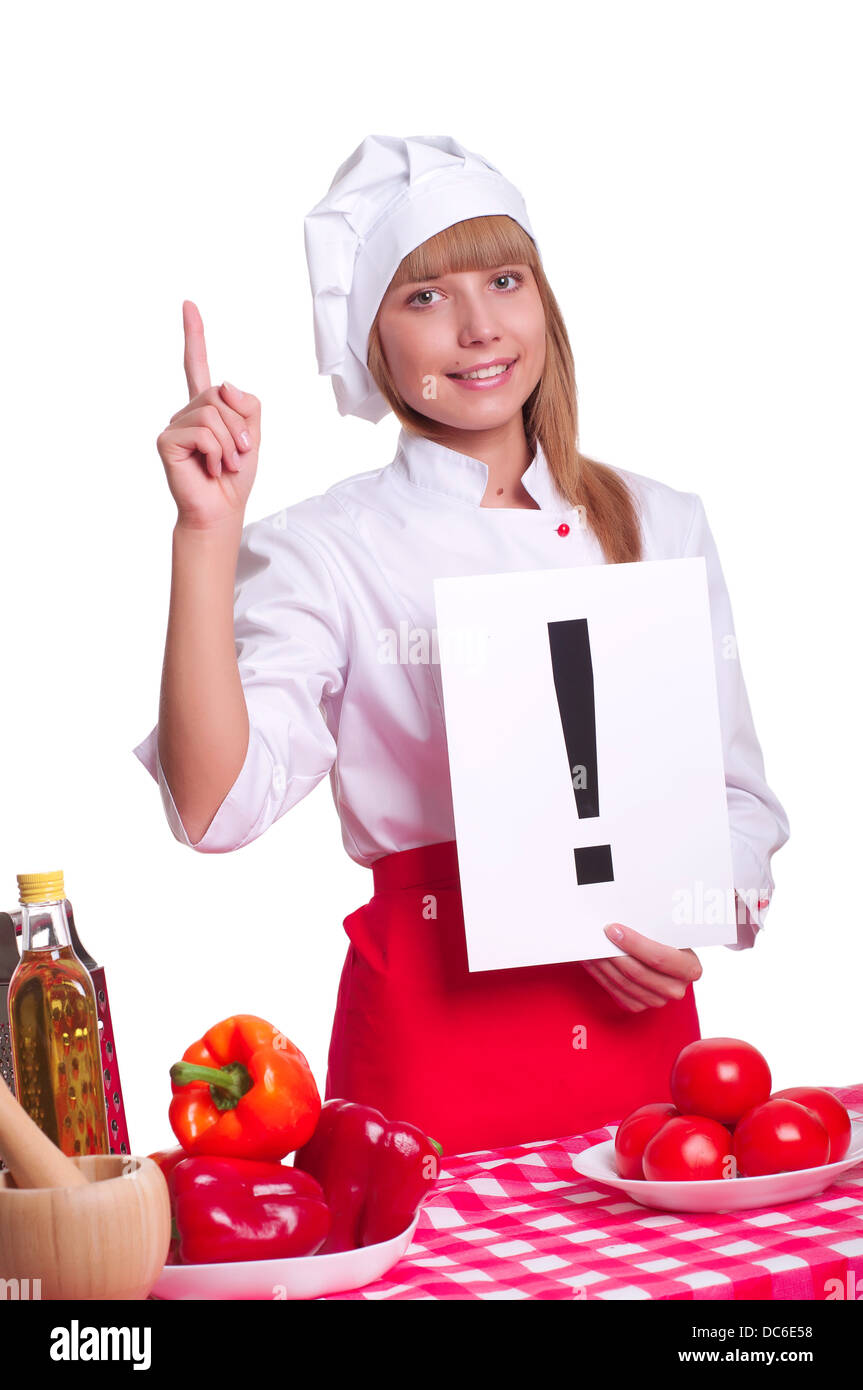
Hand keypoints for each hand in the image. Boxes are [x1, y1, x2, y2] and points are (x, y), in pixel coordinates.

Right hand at [156, 300, 259, 530]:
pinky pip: (204, 431)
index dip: (194, 336)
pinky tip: (211, 468)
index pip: (197, 366)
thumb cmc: (235, 477)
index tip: (189, 305)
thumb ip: (246, 405)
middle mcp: (186, 412)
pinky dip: (218, 452)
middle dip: (240, 427)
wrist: (221, 510)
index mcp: (206, 408)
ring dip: (231, 444)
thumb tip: (225, 385)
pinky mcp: (167, 440)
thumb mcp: (253, 436)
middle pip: (221, 394)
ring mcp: (174, 425)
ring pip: (214, 413)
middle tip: (239, 454)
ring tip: (225, 464)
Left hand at [580, 923, 702, 1012]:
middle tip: (597, 935)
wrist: (662, 956)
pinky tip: (591, 959)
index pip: (660, 958)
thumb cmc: (664, 938)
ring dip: (604, 963)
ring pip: (623, 982)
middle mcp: (675, 989)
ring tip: (591, 945)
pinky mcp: (637, 1005)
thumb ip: (652, 926)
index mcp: (690, 968)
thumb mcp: (667, 930)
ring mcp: (656, 1000)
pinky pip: (615, 991)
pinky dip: (600, 974)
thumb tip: (623, 914)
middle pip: (638, 972)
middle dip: (614, 952)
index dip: (634, 943)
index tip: (614, 929)